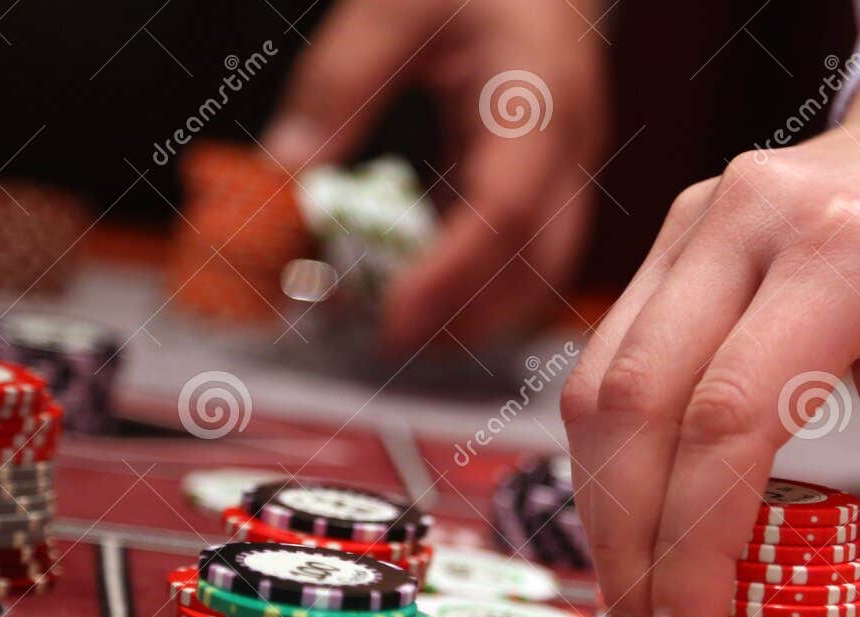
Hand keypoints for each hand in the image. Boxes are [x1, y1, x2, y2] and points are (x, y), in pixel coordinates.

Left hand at [264, 0, 607, 348]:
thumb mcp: (392, 7)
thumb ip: (339, 87)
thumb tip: (286, 171)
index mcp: (537, 102)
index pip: (503, 214)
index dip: (450, 277)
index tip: (391, 319)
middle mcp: (570, 148)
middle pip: (540, 266)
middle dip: (469, 317)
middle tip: (391, 341)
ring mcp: (573, 170)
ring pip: (546, 274)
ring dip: (483, 313)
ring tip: (408, 327)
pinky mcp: (559, 181)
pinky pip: (536, 255)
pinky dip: (489, 287)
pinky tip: (434, 292)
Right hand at [560, 27, 859, 616]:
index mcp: (839, 250)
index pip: (729, 416)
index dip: (696, 546)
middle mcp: (742, 221)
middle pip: (636, 405)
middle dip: (630, 549)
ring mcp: (691, 221)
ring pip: (599, 387)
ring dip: (605, 513)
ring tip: (637, 612)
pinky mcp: (669, 239)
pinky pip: (608, 363)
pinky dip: (614, 462)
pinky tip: (638, 532)